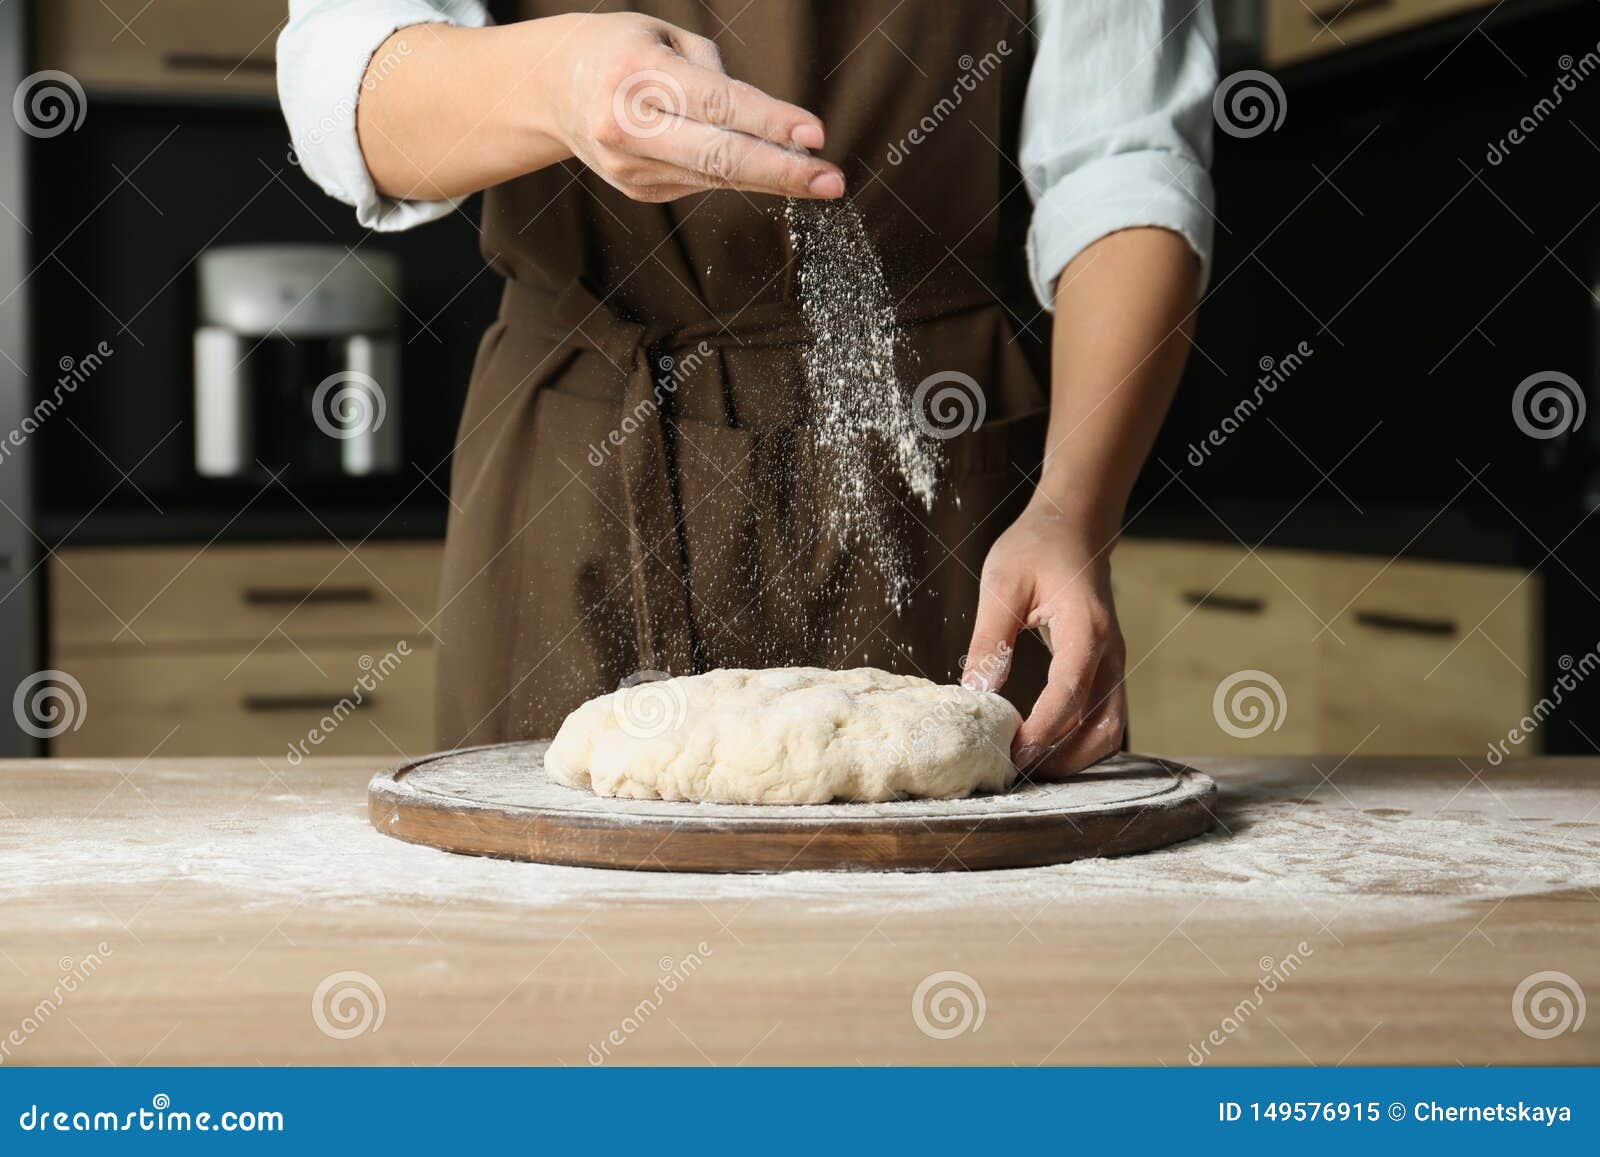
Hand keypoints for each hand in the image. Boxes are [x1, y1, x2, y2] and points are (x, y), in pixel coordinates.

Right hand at [537, 12, 843, 202]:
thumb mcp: (665, 37)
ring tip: (818, 179)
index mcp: (635, 74)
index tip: (815, 135)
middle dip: (782, 171)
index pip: (716, 104)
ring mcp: (630, 167)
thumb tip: (771, 126)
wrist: (553, 88)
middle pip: (718, 157)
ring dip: (771, 177)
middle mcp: (627, 127)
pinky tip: (756, 164)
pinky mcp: (638, 189)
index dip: (769, 122)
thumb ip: (716, 77)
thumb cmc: (623, 50)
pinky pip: (702, 182)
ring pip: (716, 177)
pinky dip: (735, 174)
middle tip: (833, 182)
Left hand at [962, 501, 1126, 776]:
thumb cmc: (1036, 547)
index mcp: (1085, 629)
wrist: (1074, 526)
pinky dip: (1079, 741)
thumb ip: (990, 641)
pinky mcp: (1106, 669)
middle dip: (1062, 758)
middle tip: (1016, 772)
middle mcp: (1110, 652)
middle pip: (1101, 726)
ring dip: (1074, 756)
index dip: (1042, 731)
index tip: (1009, 754)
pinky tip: (1043, 747)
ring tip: (1028, 766)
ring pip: (1109, 729)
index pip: (1070, 694)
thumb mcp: (1002, 584)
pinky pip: (1103, 717)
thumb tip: (976, 696)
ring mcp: (1114, 663)